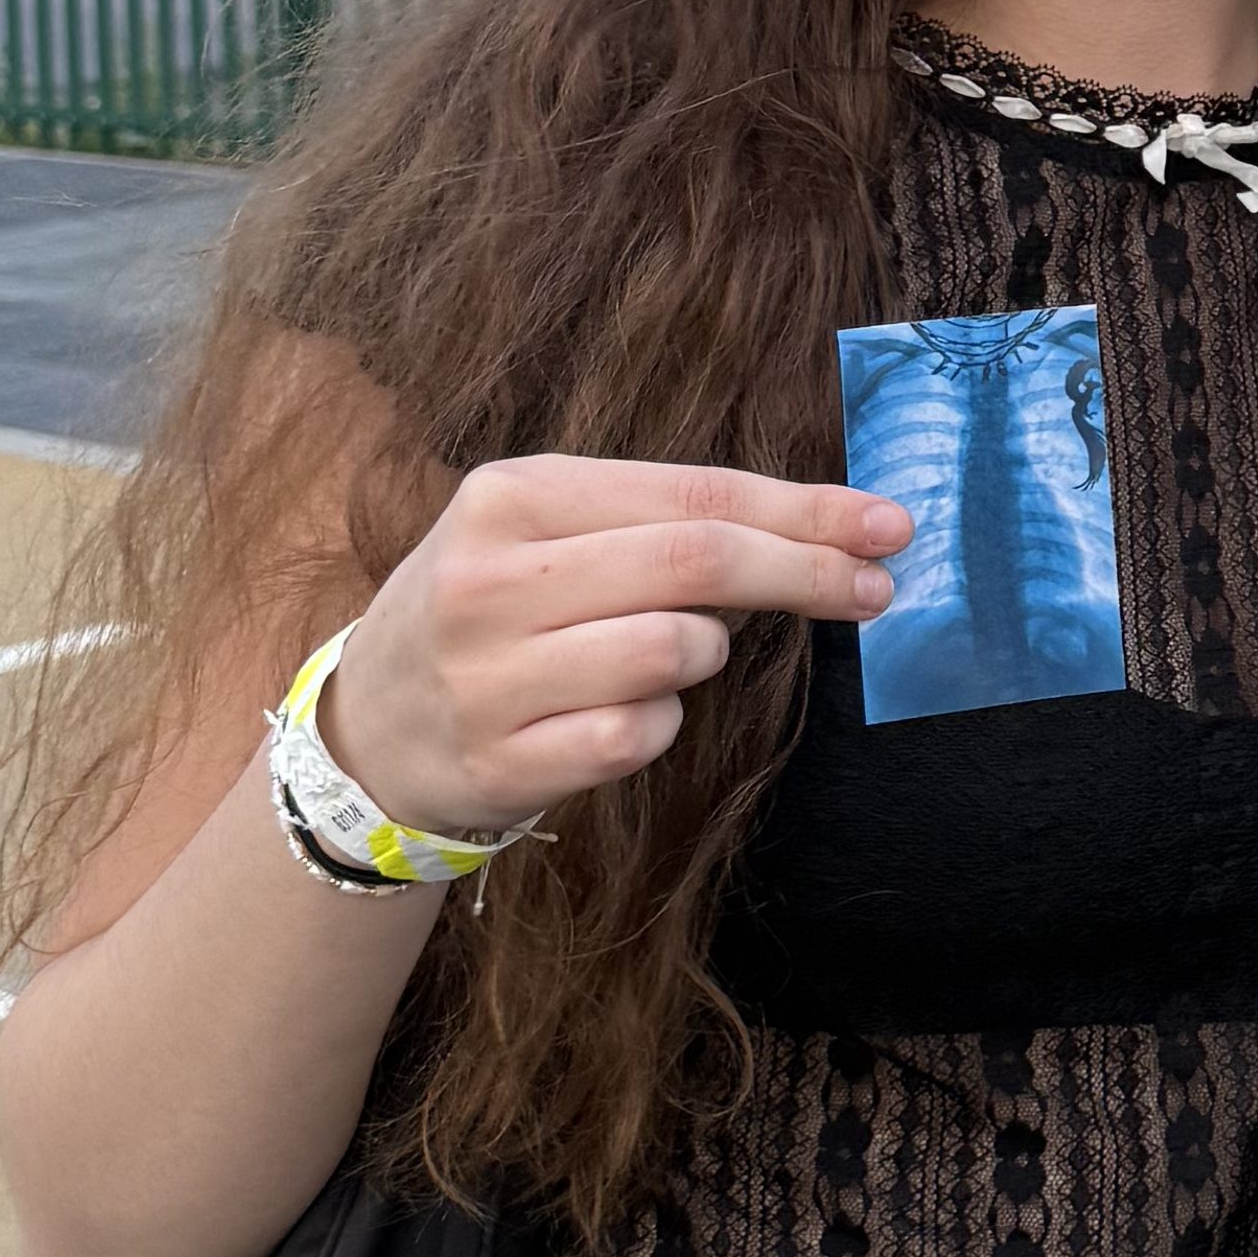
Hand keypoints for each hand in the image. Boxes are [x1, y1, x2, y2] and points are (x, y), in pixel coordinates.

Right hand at [318, 456, 909, 833]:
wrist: (368, 730)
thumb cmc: (495, 613)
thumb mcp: (546, 534)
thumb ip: (659, 519)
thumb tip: (825, 525)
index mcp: (510, 496)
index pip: (694, 494)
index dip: (806, 512)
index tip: (889, 525)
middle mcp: (490, 578)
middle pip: (696, 563)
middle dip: (806, 571)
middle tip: (877, 586)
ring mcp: (487, 676)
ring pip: (673, 651)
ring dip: (704, 655)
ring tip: (666, 654)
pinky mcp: (499, 762)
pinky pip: (638, 736)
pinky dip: (659, 724)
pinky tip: (622, 713)